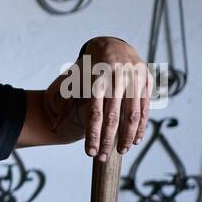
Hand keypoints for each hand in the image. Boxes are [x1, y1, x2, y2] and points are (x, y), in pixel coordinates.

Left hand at [78, 36, 150, 159]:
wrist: (111, 44)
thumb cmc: (89, 69)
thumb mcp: (76, 82)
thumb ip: (67, 105)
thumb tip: (54, 129)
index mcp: (96, 80)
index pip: (94, 114)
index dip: (92, 135)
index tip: (90, 153)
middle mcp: (116, 79)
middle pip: (113, 117)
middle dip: (107, 140)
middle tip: (102, 157)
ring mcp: (133, 79)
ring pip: (132, 114)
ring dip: (128, 136)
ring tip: (122, 150)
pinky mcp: (146, 80)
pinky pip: (145, 107)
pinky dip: (141, 125)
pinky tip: (136, 139)